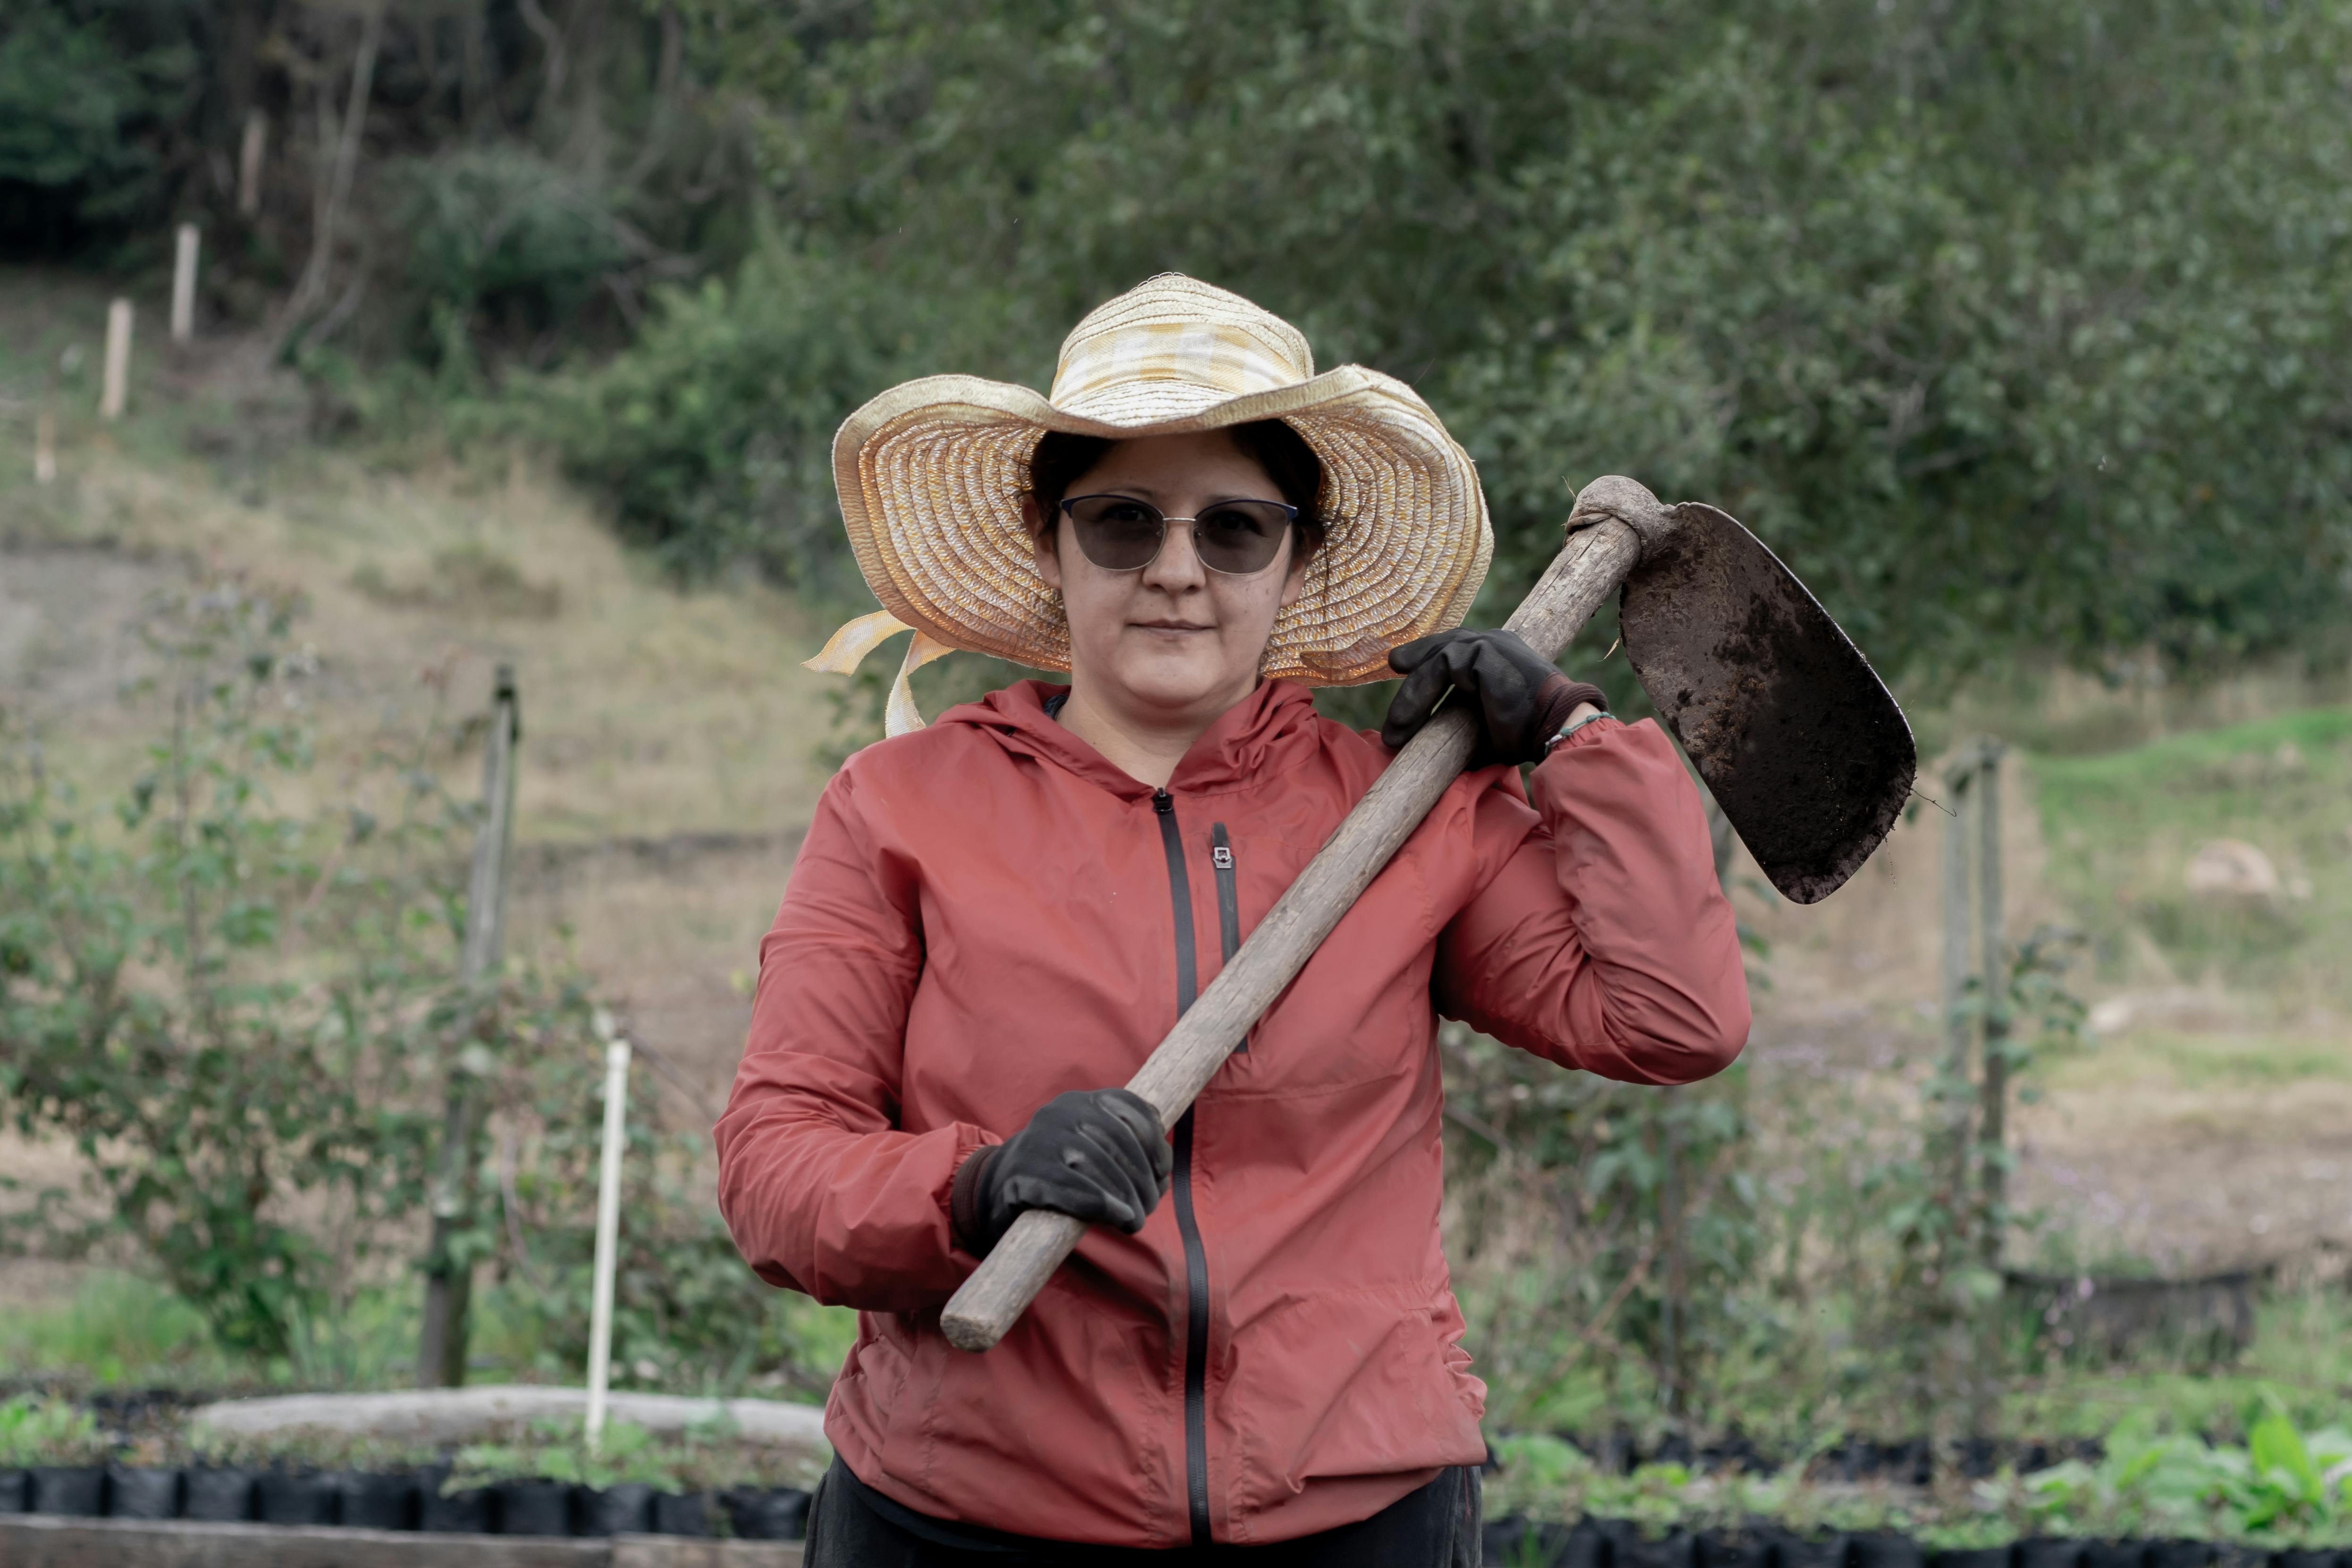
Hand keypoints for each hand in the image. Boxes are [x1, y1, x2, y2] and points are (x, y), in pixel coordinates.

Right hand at [951, 1089, 1172, 1255]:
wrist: (997, 1190)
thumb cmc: (1061, 1174)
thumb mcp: (1093, 1150)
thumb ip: (1126, 1151)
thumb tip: (1162, 1171)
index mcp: (1082, 1101)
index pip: (1131, 1109)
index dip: (1154, 1143)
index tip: (1162, 1173)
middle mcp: (1059, 1112)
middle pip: (1117, 1140)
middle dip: (1141, 1178)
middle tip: (1149, 1208)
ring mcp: (1038, 1140)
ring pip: (1096, 1163)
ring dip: (1125, 1196)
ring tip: (1135, 1221)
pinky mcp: (1023, 1173)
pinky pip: (1070, 1187)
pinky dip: (1100, 1204)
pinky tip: (1118, 1217)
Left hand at [1382, 628, 1605, 765]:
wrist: (1556, 727)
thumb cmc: (1529, 735)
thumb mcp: (1487, 728)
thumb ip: (1462, 728)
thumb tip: (1435, 755)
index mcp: (1499, 657)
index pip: (1457, 650)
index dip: (1430, 659)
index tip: (1405, 671)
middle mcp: (1494, 643)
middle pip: (1443, 644)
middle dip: (1415, 657)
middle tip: (1393, 668)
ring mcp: (1487, 643)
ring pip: (1435, 658)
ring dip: (1410, 695)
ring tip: (1395, 729)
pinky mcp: (1481, 651)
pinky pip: (1438, 666)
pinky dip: (1417, 694)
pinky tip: (1404, 720)